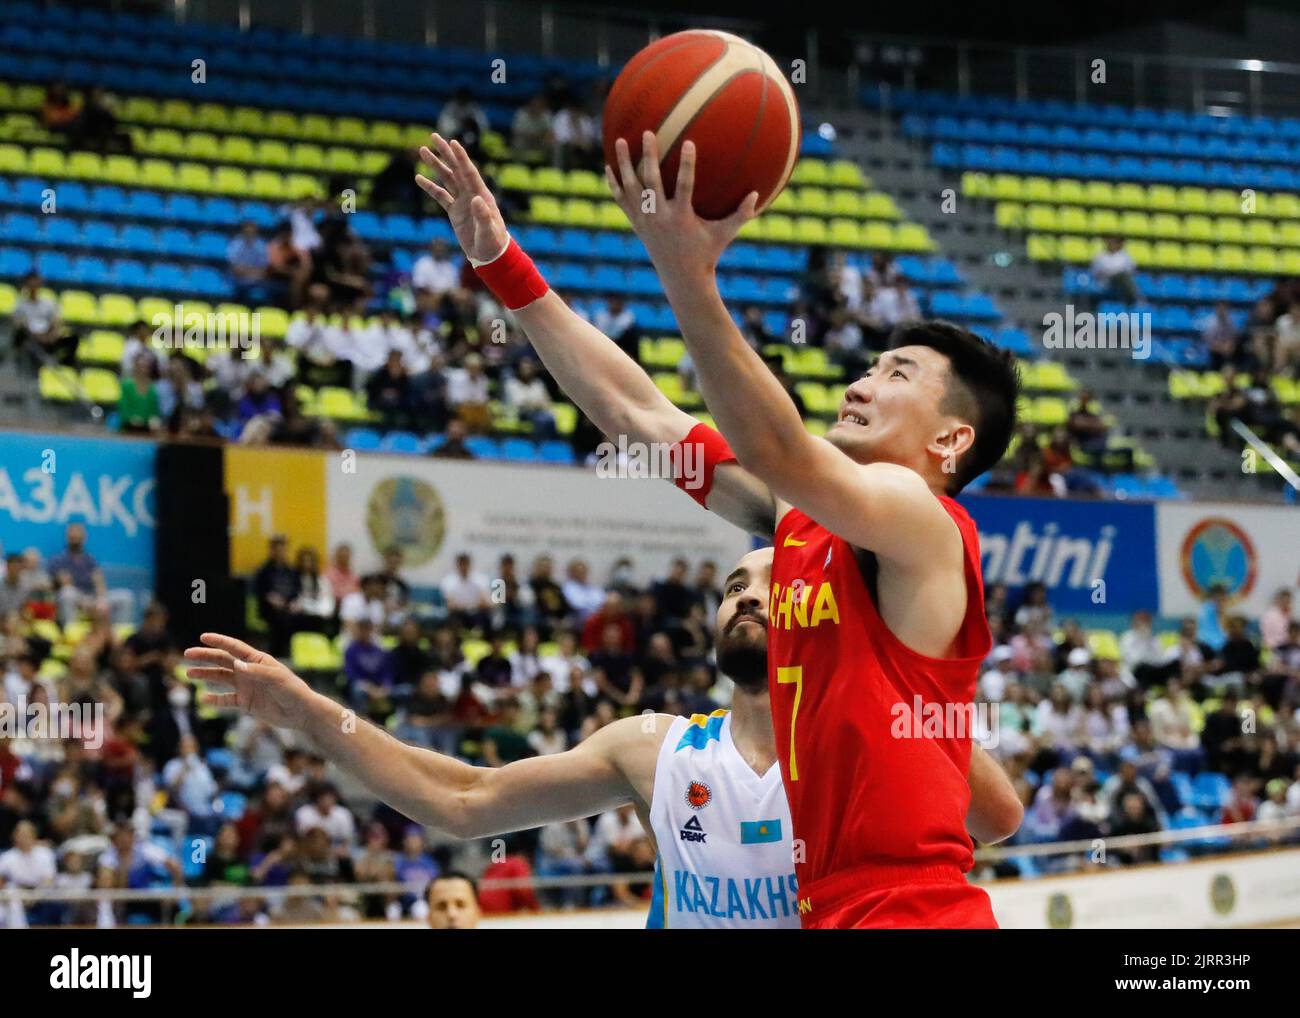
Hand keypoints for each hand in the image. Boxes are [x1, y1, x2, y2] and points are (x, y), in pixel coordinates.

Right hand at [184, 633, 317, 729]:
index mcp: (258, 660)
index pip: (235, 648)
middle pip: (223, 661)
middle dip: (205, 657)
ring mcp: (246, 686)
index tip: (203, 637)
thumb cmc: (292, 690)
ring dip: (205, 675)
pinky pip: (226, 699)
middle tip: (187, 654)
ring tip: (189, 673)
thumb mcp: (276, 678)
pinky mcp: (245, 702)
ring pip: (221, 678)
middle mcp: (249, 671)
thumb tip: (236, 665)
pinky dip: (214, 699)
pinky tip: (203, 698)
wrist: (300, 713)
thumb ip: (256, 672)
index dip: (219, 641)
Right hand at [415, 134, 509, 263]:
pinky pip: (440, 196)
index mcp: (482, 195)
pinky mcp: (455, 212)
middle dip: (445, 153)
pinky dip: (430, 187)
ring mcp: (462, 202)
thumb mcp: (489, 231)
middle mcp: (472, 194)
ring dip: (435, 165)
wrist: (490, 257)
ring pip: (447, 179)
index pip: (469, 172)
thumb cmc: (493, 244)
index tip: (453, 142)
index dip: (461, 157)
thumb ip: (483, 216)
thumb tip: (476, 199)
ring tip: (422, 150)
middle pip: (456, 169)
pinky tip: (418, 178)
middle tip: (434, 136)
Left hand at [606, 131, 757, 285]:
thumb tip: (758, 194)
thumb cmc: (707, 253)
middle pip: (651, 181)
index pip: (684, 186)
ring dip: (624, 163)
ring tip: (619, 139)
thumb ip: (741, 215)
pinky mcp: (637, 224)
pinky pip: (622, 200)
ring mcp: (645, 220)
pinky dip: (614, 184)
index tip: (688, 142)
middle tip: (647, 132)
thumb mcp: (725, 235)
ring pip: (631, 187)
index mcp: (682, 217)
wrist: (681, 278)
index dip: (686, 165)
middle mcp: (660, 217)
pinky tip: (608, 167)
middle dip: (648, 156)